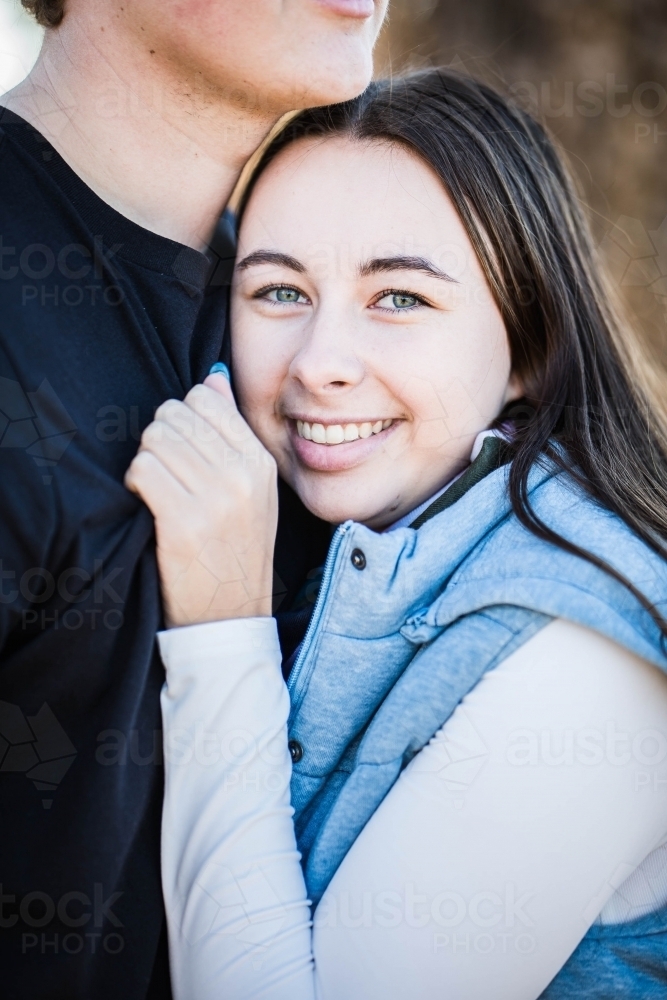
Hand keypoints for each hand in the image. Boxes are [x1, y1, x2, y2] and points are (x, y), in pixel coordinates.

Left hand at [125, 373, 277, 627]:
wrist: (231, 617)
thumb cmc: (235, 550)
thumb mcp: (252, 491)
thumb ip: (233, 432)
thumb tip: (212, 378)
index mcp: (260, 463)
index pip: (205, 399)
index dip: (181, 419)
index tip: (183, 450)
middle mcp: (242, 476)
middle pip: (174, 415)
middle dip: (160, 439)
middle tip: (166, 473)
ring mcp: (215, 499)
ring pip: (155, 439)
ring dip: (145, 461)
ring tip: (157, 489)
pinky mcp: (184, 523)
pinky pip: (143, 470)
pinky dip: (136, 483)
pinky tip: (148, 503)